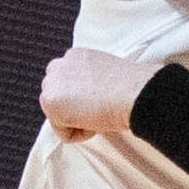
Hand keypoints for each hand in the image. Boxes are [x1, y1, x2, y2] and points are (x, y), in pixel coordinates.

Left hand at [40, 47, 160, 141]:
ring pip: (56, 115)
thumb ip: (89, 80)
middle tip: (98, 109)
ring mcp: (52, 84)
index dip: (82, 98)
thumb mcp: (106, 74)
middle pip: (54, 97)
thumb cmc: (132, 88)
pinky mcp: (51, 102)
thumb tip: (86, 99)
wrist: (136, 93)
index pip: (64, 82)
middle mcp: (60, 65)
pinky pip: (62, 132)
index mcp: (75, 55)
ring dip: (76, 121)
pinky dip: (79, 133)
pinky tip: (96, 122)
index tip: (98, 101)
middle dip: (73, 108)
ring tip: (98, 114)